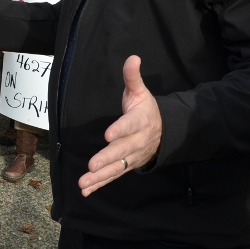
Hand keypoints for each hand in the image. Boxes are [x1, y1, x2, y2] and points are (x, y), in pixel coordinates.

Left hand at [78, 55, 161, 196]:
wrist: (165, 132)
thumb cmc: (146, 109)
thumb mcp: (140, 92)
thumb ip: (133, 77)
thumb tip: (132, 57)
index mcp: (139, 121)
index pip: (129, 125)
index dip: (119, 130)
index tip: (107, 134)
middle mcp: (137, 141)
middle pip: (122, 151)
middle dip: (107, 159)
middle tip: (92, 165)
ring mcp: (132, 156)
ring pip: (116, 168)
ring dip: (100, 177)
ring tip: (83, 182)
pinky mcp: (127, 165)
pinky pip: (113, 176)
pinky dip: (100, 184)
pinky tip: (86, 190)